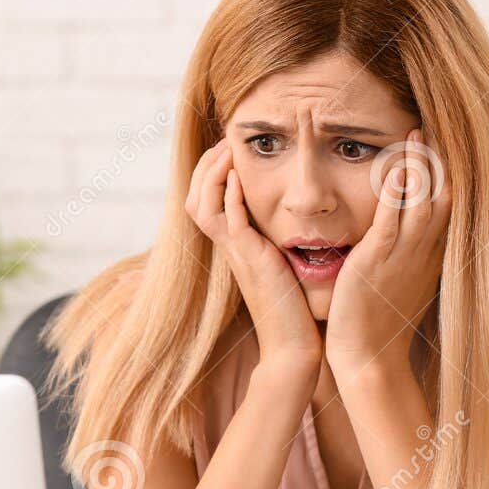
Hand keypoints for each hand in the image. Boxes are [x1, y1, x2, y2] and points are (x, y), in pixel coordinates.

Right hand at [186, 140, 322, 375]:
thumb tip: (293, 219)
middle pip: (194, 198)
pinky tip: (239, 176)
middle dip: (205, 166)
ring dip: (213, 174)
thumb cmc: (294, 310)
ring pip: (202, 206)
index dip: (212, 173)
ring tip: (227, 151)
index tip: (229, 150)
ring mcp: (236, 254)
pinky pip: (229, 221)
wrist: (294, 346)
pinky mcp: (251, 260)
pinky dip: (230, 195)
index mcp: (235, 247)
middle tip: (225, 143)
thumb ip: (278, 241)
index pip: (206, 201)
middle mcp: (229, 248)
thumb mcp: (282, 265)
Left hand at [325, 128, 450, 380]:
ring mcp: (403, 256)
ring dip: (419, 166)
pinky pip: (391, 222)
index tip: (442, 144)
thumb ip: (411, 254)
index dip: (447, 173)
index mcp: (432, 256)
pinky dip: (396, 195)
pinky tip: (396, 170)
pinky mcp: (377, 262)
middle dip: (439, 159)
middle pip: (442, 196)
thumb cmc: (381, 322)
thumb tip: (414, 234)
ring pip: (420, 203)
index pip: (447, 204)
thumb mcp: (404, 282)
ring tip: (416, 133)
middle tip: (434, 124)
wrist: (368, 356)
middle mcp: (424, 252)